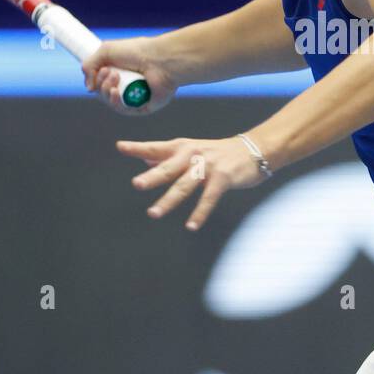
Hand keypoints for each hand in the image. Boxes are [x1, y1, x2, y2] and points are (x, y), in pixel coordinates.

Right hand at [82, 36, 178, 114]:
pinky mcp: (143, 107)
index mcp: (120, 71)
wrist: (159, 60)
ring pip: (111, 102)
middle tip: (110, 72)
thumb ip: (89, 65)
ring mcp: (135, 97)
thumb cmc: (137, 51)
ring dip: (106, 91)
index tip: (101, 68)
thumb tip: (89, 88)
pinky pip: (124, 110)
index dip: (96, 78)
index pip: (100, 81)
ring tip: (116, 77)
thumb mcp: (105, 51)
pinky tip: (115, 92)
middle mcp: (127, 85)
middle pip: (103, 93)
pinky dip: (115, 102)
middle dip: (101, 83)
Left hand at [118, 136, 269, 230]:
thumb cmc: (219, 152)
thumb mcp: (192, 150)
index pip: (156, 147)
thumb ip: (168, 158)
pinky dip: (200, 213)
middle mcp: (192, 154)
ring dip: (169, 200)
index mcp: (182, 147)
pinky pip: (208, 198)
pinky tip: (191, 226)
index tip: (119, 147)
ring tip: (153, 213)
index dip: (138, 148)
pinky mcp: (223, 178)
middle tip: (137, 184)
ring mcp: (208, 166)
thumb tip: (144, 162)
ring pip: (185, 185)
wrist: (253, 150)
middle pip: (169, 167)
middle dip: (152, 176)